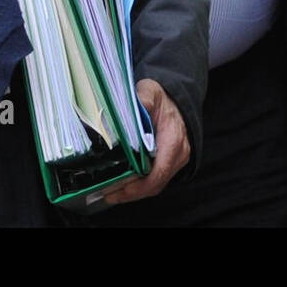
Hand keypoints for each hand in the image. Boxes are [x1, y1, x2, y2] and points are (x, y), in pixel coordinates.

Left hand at [103, 78, 188, 204]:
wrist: (175, 100)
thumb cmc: (163, 98)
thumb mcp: (151, 92)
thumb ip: (143, 99)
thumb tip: (133, 107)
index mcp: (173, 140)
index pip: (158, 171)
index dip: (139, 185)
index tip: (119, 188)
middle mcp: (178, 155)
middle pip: (155, 184)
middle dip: (131, 192)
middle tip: (108, 195)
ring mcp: (175, 161)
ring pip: (155, 184)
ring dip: (134, 192)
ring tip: (111, 194)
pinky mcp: (169, 163)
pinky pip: (155, 179)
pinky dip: (139, 185)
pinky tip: (122, 185)